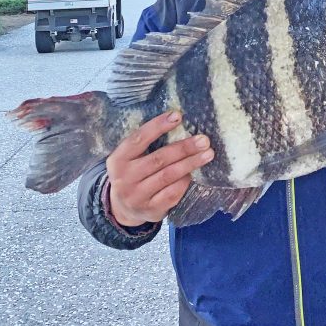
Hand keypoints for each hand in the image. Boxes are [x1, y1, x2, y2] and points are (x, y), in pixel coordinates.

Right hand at [106, 111, 213, 225]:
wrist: (122, 208)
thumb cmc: (133, 173)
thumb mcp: (130, 158)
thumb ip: (146, 144)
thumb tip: (178, 121)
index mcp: (118, 160)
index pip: (138, 139)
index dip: (157, 126)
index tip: (177, 115)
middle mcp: (124, 178)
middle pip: (159, 159)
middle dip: (184, 148)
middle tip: (204, 140)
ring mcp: (137, 196)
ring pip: (168, 176)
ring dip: (190, 163)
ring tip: (208, 154)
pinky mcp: (150, 210)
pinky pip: (172, 193)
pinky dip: (184, 182)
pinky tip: (194, 174)